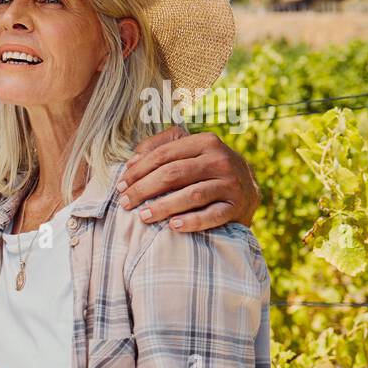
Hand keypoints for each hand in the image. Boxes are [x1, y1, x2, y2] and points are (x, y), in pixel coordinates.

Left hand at [117, 126, 259, 231]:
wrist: (248, 189)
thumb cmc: (206, 170)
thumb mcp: (189, 151)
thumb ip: (161, 147)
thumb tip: (132, 160)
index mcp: (206, 141)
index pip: (164, 154)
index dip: (138, 170)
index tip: (120, 185)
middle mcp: (221, 160)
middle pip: (173, 174)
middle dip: (144, 189)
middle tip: (125, 203)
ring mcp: (231, 184)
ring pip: (191, 195)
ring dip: (164, 206)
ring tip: (143, 216)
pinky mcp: (238, 206)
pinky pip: (212, 216)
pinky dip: (191, 222)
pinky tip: (172, 226)